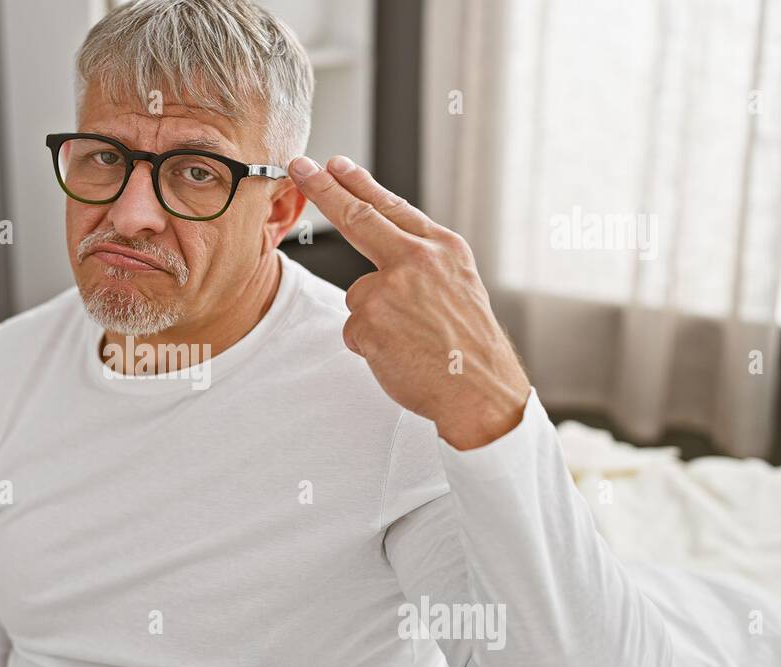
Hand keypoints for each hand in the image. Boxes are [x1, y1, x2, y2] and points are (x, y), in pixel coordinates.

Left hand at [288, 155, 530, 449]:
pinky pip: (354, 329)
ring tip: (411, 339)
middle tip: (300, 167)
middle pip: (357, 217)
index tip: (333, 164)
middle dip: (324, 189)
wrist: (480, 389)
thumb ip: (422, 260)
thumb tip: (384, 245)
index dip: (358, 184)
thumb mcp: (458, 284)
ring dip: (373, 319)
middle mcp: (417, 259)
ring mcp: (392, 288)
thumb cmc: (468, 344)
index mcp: (442, 248)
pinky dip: (370, 344)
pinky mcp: (371, 320)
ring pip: (357, 295)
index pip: (390, 207)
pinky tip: (400, 353)